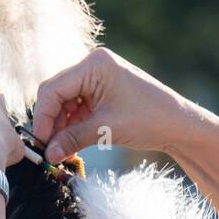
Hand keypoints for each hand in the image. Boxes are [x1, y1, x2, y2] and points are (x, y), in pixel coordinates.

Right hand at [31, 48, 187, 161]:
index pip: (54, 89)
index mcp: (94, 64)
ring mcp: (96, 79)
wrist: (178, 125)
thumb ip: (73, 139)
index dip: (43, 117)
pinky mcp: (99, 93)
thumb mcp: (106, 129)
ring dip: (60, 128)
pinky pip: (76, 109)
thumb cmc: (149, 120)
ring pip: (64, 104)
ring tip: (59, 152)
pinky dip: (71, 127)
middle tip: (46, 149)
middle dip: (50, 123)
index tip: (41, 143)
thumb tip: (47, 154)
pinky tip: (70, 146)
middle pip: (56, 94)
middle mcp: (92, 66)